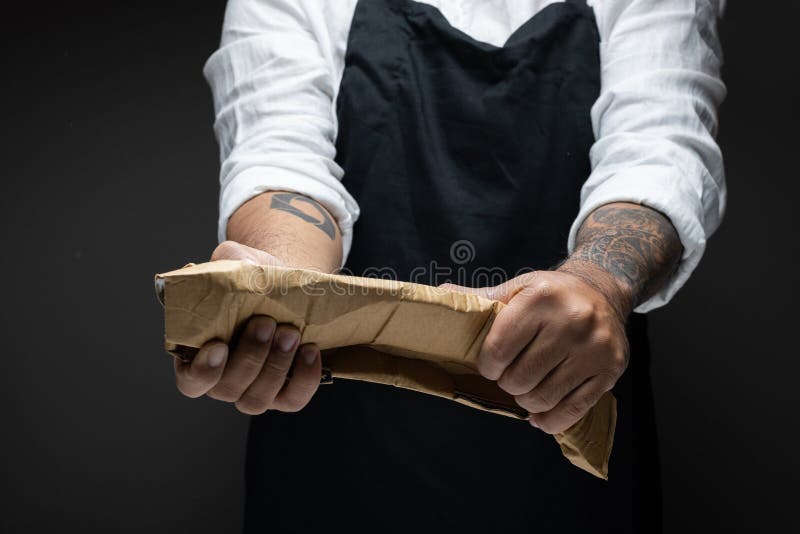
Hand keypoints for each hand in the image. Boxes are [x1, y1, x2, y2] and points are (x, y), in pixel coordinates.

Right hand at [173, 240, 321, 413]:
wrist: (289, 287)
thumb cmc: (254, 280)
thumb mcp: (237, 260)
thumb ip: (226, 262)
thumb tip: (232, 267)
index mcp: (199, 355)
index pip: (189, 380)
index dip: (201, 371)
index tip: (218, 345)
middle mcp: (223, 380)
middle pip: (226, 388)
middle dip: (248, 358)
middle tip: (266, 323)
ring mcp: (254, 391)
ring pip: (257, 399)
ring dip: (274, 367)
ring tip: (290, 332)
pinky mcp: (285, 394)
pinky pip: (293, 400)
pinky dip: (304, 379)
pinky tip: (311, 351)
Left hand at [442, 264, 630, 433]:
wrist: (603, 291)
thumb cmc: (550, 294)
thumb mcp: (517, 288)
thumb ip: (480, 298)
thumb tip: (438, 298)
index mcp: (541, 298)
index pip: (499, 350)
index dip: (487, 365)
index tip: (491, 364)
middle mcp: (572, 322)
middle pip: (520, 379)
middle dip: (507, 383)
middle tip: (510, 376)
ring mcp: (594, 348)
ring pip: (543, 398)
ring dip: (526, 401)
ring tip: (526, 389)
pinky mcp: (610, 370)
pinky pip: (573, 410)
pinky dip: (550, 420)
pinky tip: (540, 414)